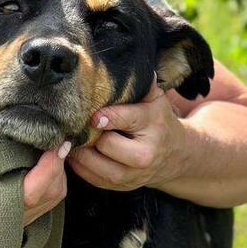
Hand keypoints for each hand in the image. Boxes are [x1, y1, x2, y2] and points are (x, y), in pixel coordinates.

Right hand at [0, 140, 70, 226]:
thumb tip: (14, 115)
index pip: (31, 192)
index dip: (49, 168)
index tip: (56, 143)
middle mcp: (4, 215)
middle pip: (49, 194)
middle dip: (58, 165)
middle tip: (56, 140)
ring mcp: (14, 220)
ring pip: (53, 197)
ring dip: (58, 172)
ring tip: (50, 150)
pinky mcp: (22, 218)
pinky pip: (50, 200)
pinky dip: (53, 179)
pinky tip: (45, 163)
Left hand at [68, 81, 187, 190]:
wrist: (175, 155)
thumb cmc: (158, 120)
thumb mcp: (156, 100)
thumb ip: (142, 84)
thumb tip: (126, 61)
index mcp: (153, 126)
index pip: (123, 119)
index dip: (103, 116)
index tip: (91, 113)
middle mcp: (144, 154)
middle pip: (106, 144)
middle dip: (90, 134)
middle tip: (75, 124)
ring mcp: (133, 175)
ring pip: (96, 166)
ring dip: (80, 152)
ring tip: (71, 139)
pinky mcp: (121, 186)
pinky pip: (92, 179)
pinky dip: (79, 166)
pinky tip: (75, 152)